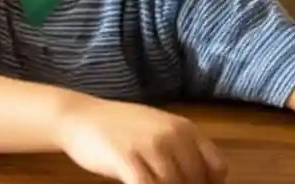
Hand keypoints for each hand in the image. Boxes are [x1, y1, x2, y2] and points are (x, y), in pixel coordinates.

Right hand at [54, 95, 227, 183]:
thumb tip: (204, 180)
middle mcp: (172, 135)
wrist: (77, 117)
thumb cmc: (117, 127)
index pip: (217, 167)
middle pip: (194, 181)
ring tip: (145, 180)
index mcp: (184, 128)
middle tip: (159, 181)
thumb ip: (180, 149)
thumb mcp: (156, 129)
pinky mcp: (128, 159)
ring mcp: (150, 147)